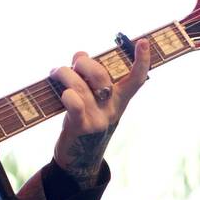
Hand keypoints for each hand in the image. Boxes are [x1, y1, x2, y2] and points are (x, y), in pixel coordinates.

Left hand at [50, 38, 150, 185]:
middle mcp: (112, 109)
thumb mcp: (94, 98)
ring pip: (80, 86)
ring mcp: (97, 119)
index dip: (142, 60)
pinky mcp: (81, 127)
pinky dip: (66, 94)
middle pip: (101, 76)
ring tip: (56, 72)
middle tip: (73, 63)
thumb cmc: (84, 118)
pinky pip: (74, 104)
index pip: (136, 79)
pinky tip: (62, 93)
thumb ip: (90, 76)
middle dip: (83, 63)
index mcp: (119, 99)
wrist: (79, 157)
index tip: (142, 41)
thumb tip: (81, 54)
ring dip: (64, 73)